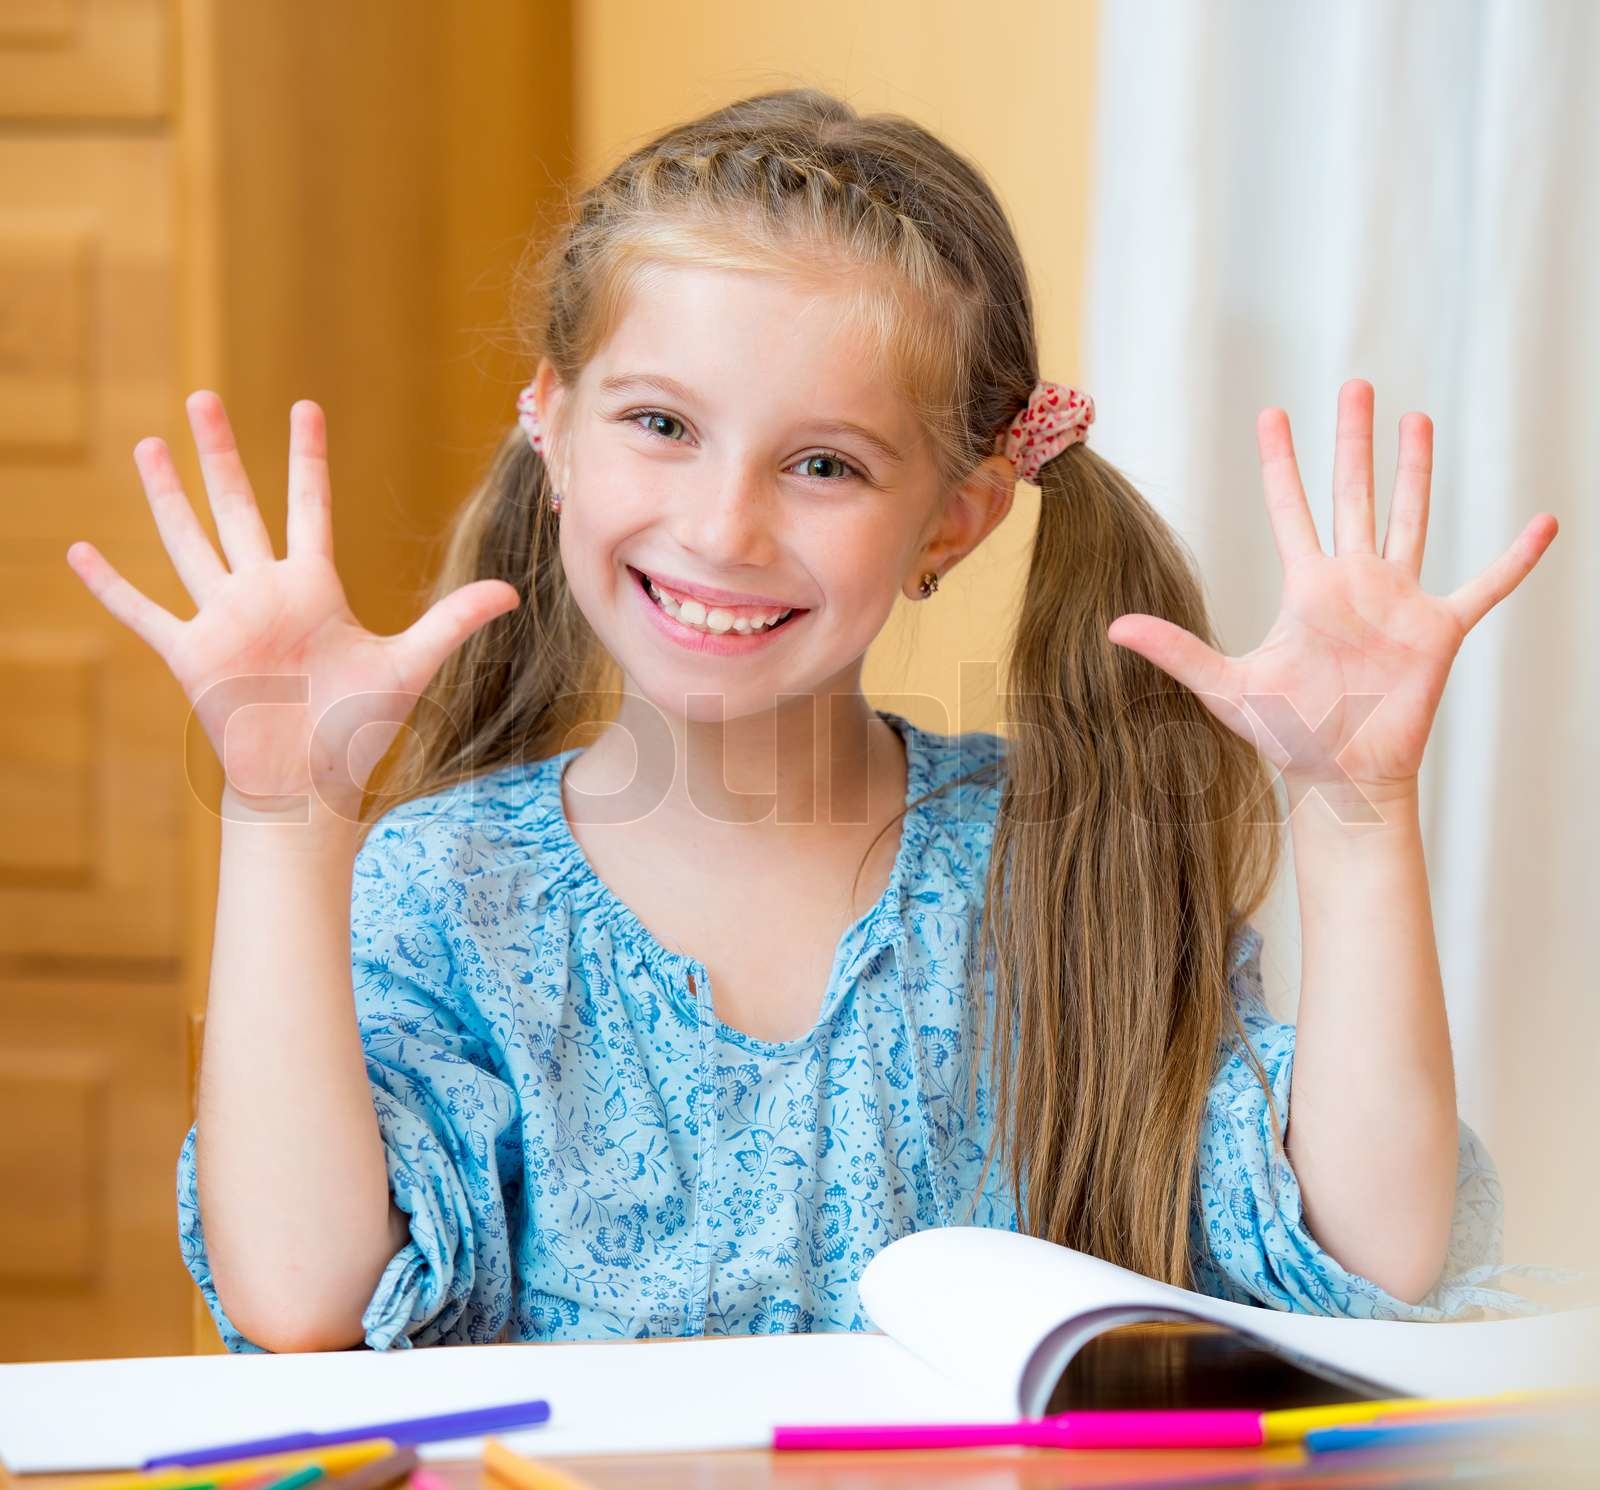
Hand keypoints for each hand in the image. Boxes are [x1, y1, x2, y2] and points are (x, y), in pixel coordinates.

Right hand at [67, 392, 520, 819]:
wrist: (311, 786)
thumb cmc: (357, 729)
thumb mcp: (409, 664)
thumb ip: (453, 620)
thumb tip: (514, 591)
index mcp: (313, 587)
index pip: (309, 506)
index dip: (307, 458)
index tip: (305, 406)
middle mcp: (264, 593)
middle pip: (237, 506)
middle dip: (221, 452)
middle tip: (201, 396)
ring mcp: (223, 619)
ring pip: (188, 541)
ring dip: (166, 494)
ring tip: (148, 444)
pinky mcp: (189, 654)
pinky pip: (141, 612)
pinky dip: (109, 586)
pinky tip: (77, 551)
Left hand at [1105, 380, 1556, 807]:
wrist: (1341, 777)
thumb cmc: (1284, 736)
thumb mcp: (1225, 688)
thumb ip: (1175, 652)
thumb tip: (1111, 628)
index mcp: (1306, 588)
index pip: (1290, 508)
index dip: (1280, 462)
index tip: (1273, 413)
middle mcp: (1353, 582)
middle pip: (1353, 494)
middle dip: (1353, 441)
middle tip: (1355, 386)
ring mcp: (1399, 601)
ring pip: (1410, 519)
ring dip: (1415, 471)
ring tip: (1416, 419)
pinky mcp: (1439, 630)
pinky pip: (1487, 586)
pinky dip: (1516, 559)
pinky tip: (1545, 524)